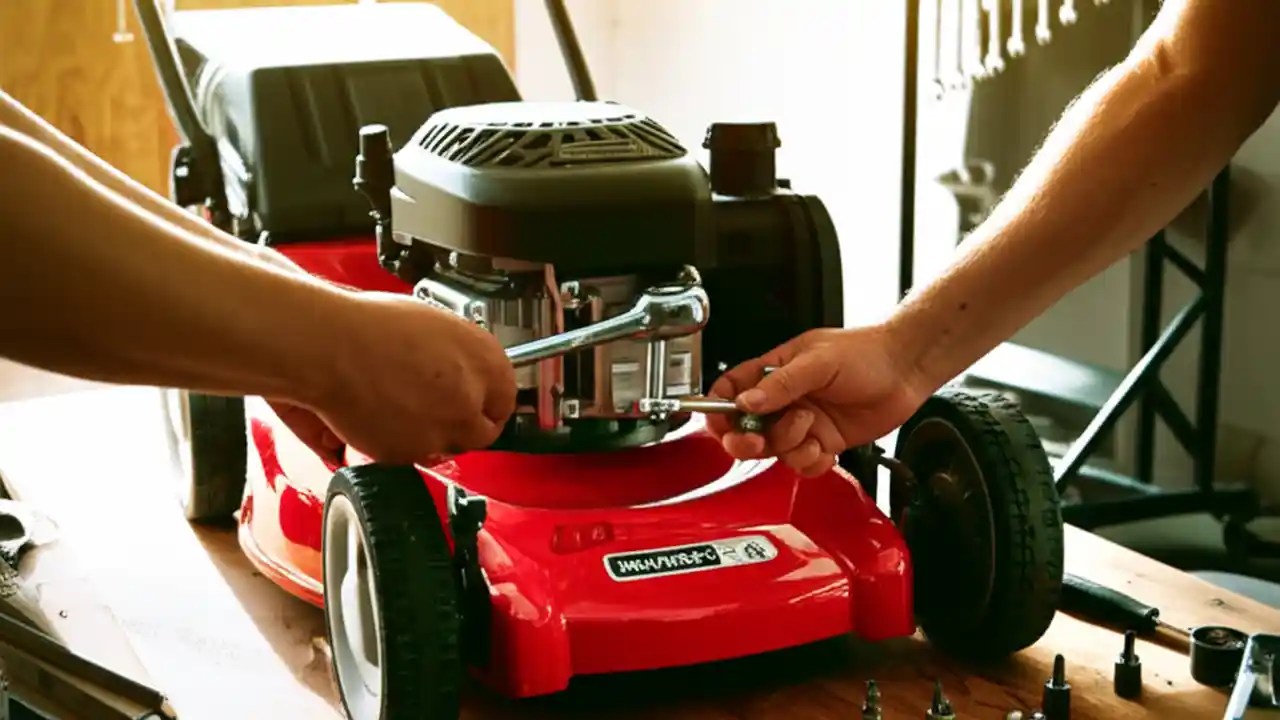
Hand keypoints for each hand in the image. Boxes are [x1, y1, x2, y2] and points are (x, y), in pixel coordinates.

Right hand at [284, 292, 517, 465]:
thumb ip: (462, 358)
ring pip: (446, 446)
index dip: (487, 402)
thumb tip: (464, 372)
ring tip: (402, 406)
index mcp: (487, 363)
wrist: (331, 347)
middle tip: (436, 409)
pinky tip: (383, 415)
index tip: (477, 404)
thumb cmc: (375, 326)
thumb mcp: (438, 328)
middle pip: (482, 431)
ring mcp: (442, 431)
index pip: (506, 398)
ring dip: (432, 434)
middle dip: (462, 424)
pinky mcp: (408, 454)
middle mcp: (472, 401)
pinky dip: (402, 442)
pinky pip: (412, 454)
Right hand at [705, 325, 930, 476]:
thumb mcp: (818, 361)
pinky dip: (811, 463)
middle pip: (744, 430)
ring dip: (790, 447)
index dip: (719, 410)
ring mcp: (802, 424)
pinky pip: (802, 465)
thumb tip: (747, 400)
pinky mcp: (823, 443)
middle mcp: (784, 401)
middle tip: (759, 440)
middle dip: (747, 440)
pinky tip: (825, 450)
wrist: (906, 370)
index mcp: (773, 372)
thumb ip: (781, 383)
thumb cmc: (865, 353)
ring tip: (812, 429)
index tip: (723, 424)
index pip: (730, 392)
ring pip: (775, 451)